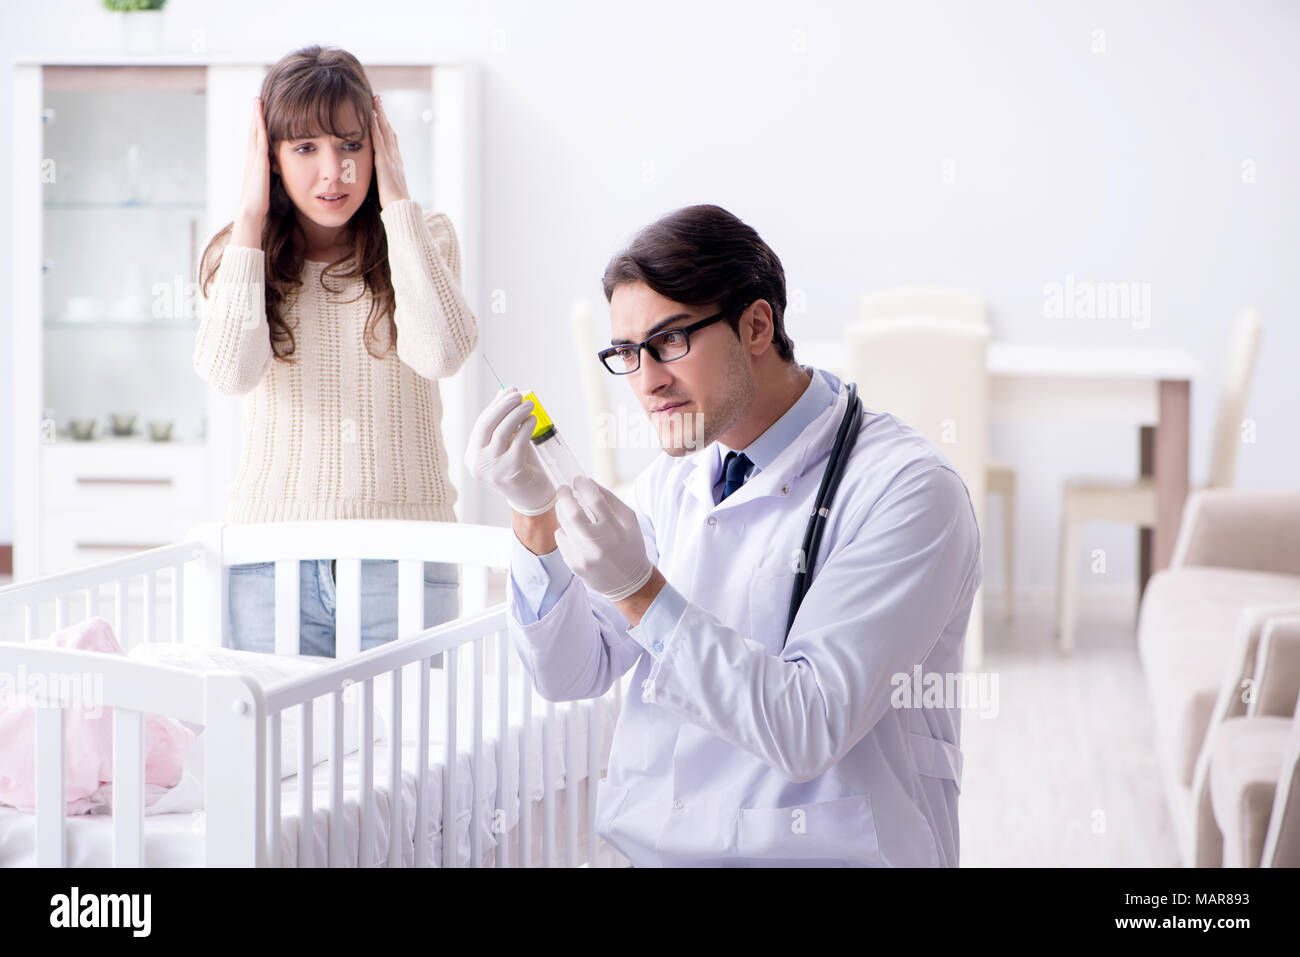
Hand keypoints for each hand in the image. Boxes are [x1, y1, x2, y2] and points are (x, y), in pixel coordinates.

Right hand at [233, 96, 269, 245]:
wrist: (251, 212)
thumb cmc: (260, 205)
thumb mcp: (266, 187)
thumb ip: (269, 178)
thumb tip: (278, 175)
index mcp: (254, 164)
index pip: (256, 140)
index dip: (257, 126)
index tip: (259, 113)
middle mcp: (251, 159)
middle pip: (252, 132)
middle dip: (254, 116)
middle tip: (256, 100)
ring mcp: (253, 160)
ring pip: (254, 133)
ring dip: (256, 116)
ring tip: (257, 101)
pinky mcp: (258, 163)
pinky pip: (259, 141)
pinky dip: (259, 128)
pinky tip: (261, 117)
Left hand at [370, 94, 409, 209]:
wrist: (401, 209)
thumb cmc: (395, 204)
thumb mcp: (390, 188)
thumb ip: (385, 179)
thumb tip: (382, 179)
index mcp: (396, 163)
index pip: (391, 139)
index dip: (385, 126)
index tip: (380, 114)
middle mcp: (395, 156)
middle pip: (389, 130)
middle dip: (383, 114)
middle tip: (378, 99)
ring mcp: (391, 157)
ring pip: (385, 130)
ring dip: (379, 114)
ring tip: (374, 100)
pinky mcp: (384, 161)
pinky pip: (378, 139)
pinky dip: (375, 126)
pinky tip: (370, 116)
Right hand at [467, 389, 556, 515]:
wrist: (532, 498)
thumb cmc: (521, 467)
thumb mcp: (509, 443)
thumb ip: (505, 421)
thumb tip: (506, 392)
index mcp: (472, 455)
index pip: (481, 424)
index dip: (495, 406)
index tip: (509, 392)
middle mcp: (477, 463)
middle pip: (486, 426)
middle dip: (503, 406)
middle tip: (519, 395)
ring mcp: (491, 469)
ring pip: (502, 432)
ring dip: (517, 414)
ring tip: (529, 405)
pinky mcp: (509, 472)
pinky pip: (518, 442)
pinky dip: (526, 427)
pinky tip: (532, 420)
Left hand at [553, 476, 653, 601]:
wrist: (628, 582)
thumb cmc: (630, 545)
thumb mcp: (629, 520)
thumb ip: (609, 498)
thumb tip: (587, 482)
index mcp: (615, 530)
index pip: (594, 500)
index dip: (583, 485)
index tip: (578, 480)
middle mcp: (598, 544)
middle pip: (572, 513)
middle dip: (564, 496)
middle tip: (563, 489)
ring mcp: (584, 556)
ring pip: (563, 525)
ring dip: (564, 512)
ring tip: (571, 509)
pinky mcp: (574, 565)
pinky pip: (561, 539)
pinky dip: (565, 531)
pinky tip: (576, 533)